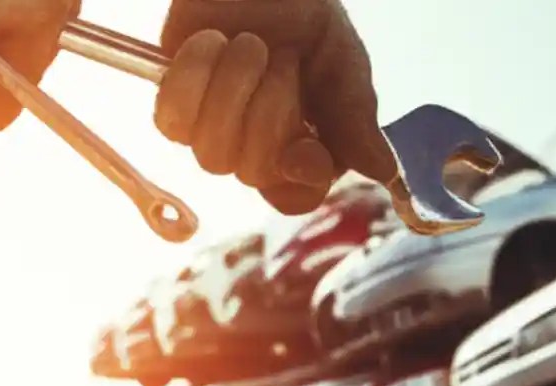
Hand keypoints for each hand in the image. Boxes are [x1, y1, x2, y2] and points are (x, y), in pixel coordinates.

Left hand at [154, 0, 397, 214]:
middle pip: (254, 170)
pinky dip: (194, 73)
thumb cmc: (295, 8)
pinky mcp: (172, 108)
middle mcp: (253, 146)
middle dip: (272, 105)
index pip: (297, 196)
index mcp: (302, 141)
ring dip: (235, 82)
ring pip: (212, 152)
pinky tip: (210, 41)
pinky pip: (174, 122)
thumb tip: (382, 169)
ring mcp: (208, 130)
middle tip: (281, 56)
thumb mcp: (339, 54)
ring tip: (246, 43)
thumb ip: (354, 111)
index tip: (303, 149)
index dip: (300, 180)